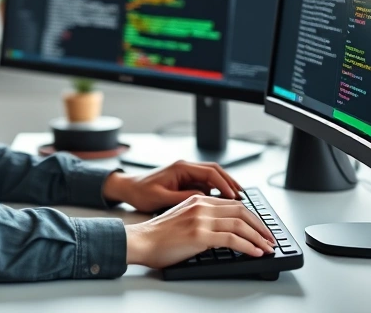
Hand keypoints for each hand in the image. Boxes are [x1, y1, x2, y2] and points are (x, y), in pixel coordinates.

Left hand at [102, 160, 242, 212]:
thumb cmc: (141, 193)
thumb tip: (203, 199)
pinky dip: (216, 191)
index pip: (210, 173)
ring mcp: (186, 173)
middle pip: (215, 172)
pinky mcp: (185, 181)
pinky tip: (222, 203)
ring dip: (225, 187)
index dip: (224, 185)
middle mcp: (185, 167)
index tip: (234, 197)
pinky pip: (205, 184)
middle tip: (243, 197)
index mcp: (181, 168)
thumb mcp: (161, 198)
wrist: (127, 189)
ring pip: (212, 177)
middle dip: (230, 183)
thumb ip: (182, 198)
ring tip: (238, 200)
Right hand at [124, 195, 275, 267]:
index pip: (233, 204)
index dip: (251, 217)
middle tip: (269, 238)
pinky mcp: (200, 234)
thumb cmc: (158, 235)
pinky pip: (232, 239)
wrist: (141, 241)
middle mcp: (202, 205)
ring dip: (258, 237)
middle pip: (241, 211)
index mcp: (199, 200)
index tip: (261, 229)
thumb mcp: (182, 218)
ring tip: (267, 247)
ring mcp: (201, 219)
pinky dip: (248, 246)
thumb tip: (221, 230)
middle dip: (260, 226)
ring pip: (240, 224)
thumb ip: (201, 218)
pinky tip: (255, 252)